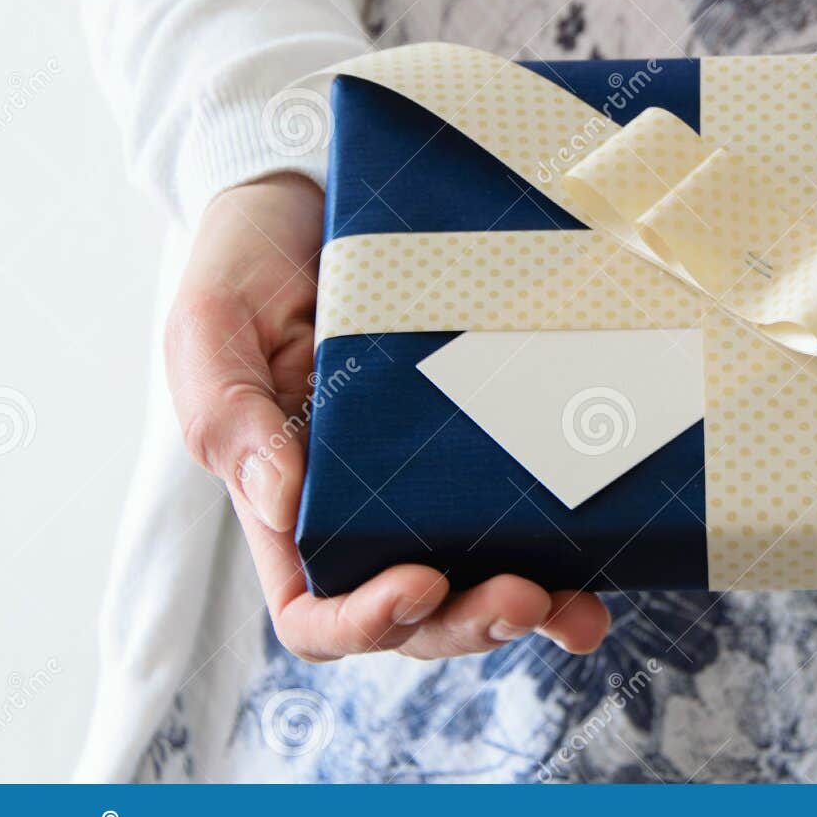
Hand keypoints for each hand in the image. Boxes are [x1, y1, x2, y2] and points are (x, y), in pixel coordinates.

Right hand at [165, 173, 609, 661]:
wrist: (317, 193)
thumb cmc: (250, 261)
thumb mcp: (212, 322)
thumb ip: (224, 410)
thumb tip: (280, 504)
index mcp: (285, 503)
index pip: (314, 610)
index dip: (365, 620)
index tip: (419, 583)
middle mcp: (362, 510)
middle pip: (414, 616)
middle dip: (467, 622)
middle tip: (524, 594)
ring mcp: (428, 484)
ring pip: (478, 584)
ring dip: (528, 609)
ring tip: (576, 605)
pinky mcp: (485, 445)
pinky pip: (524, 518)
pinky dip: (567, 555)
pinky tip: (603, 566)